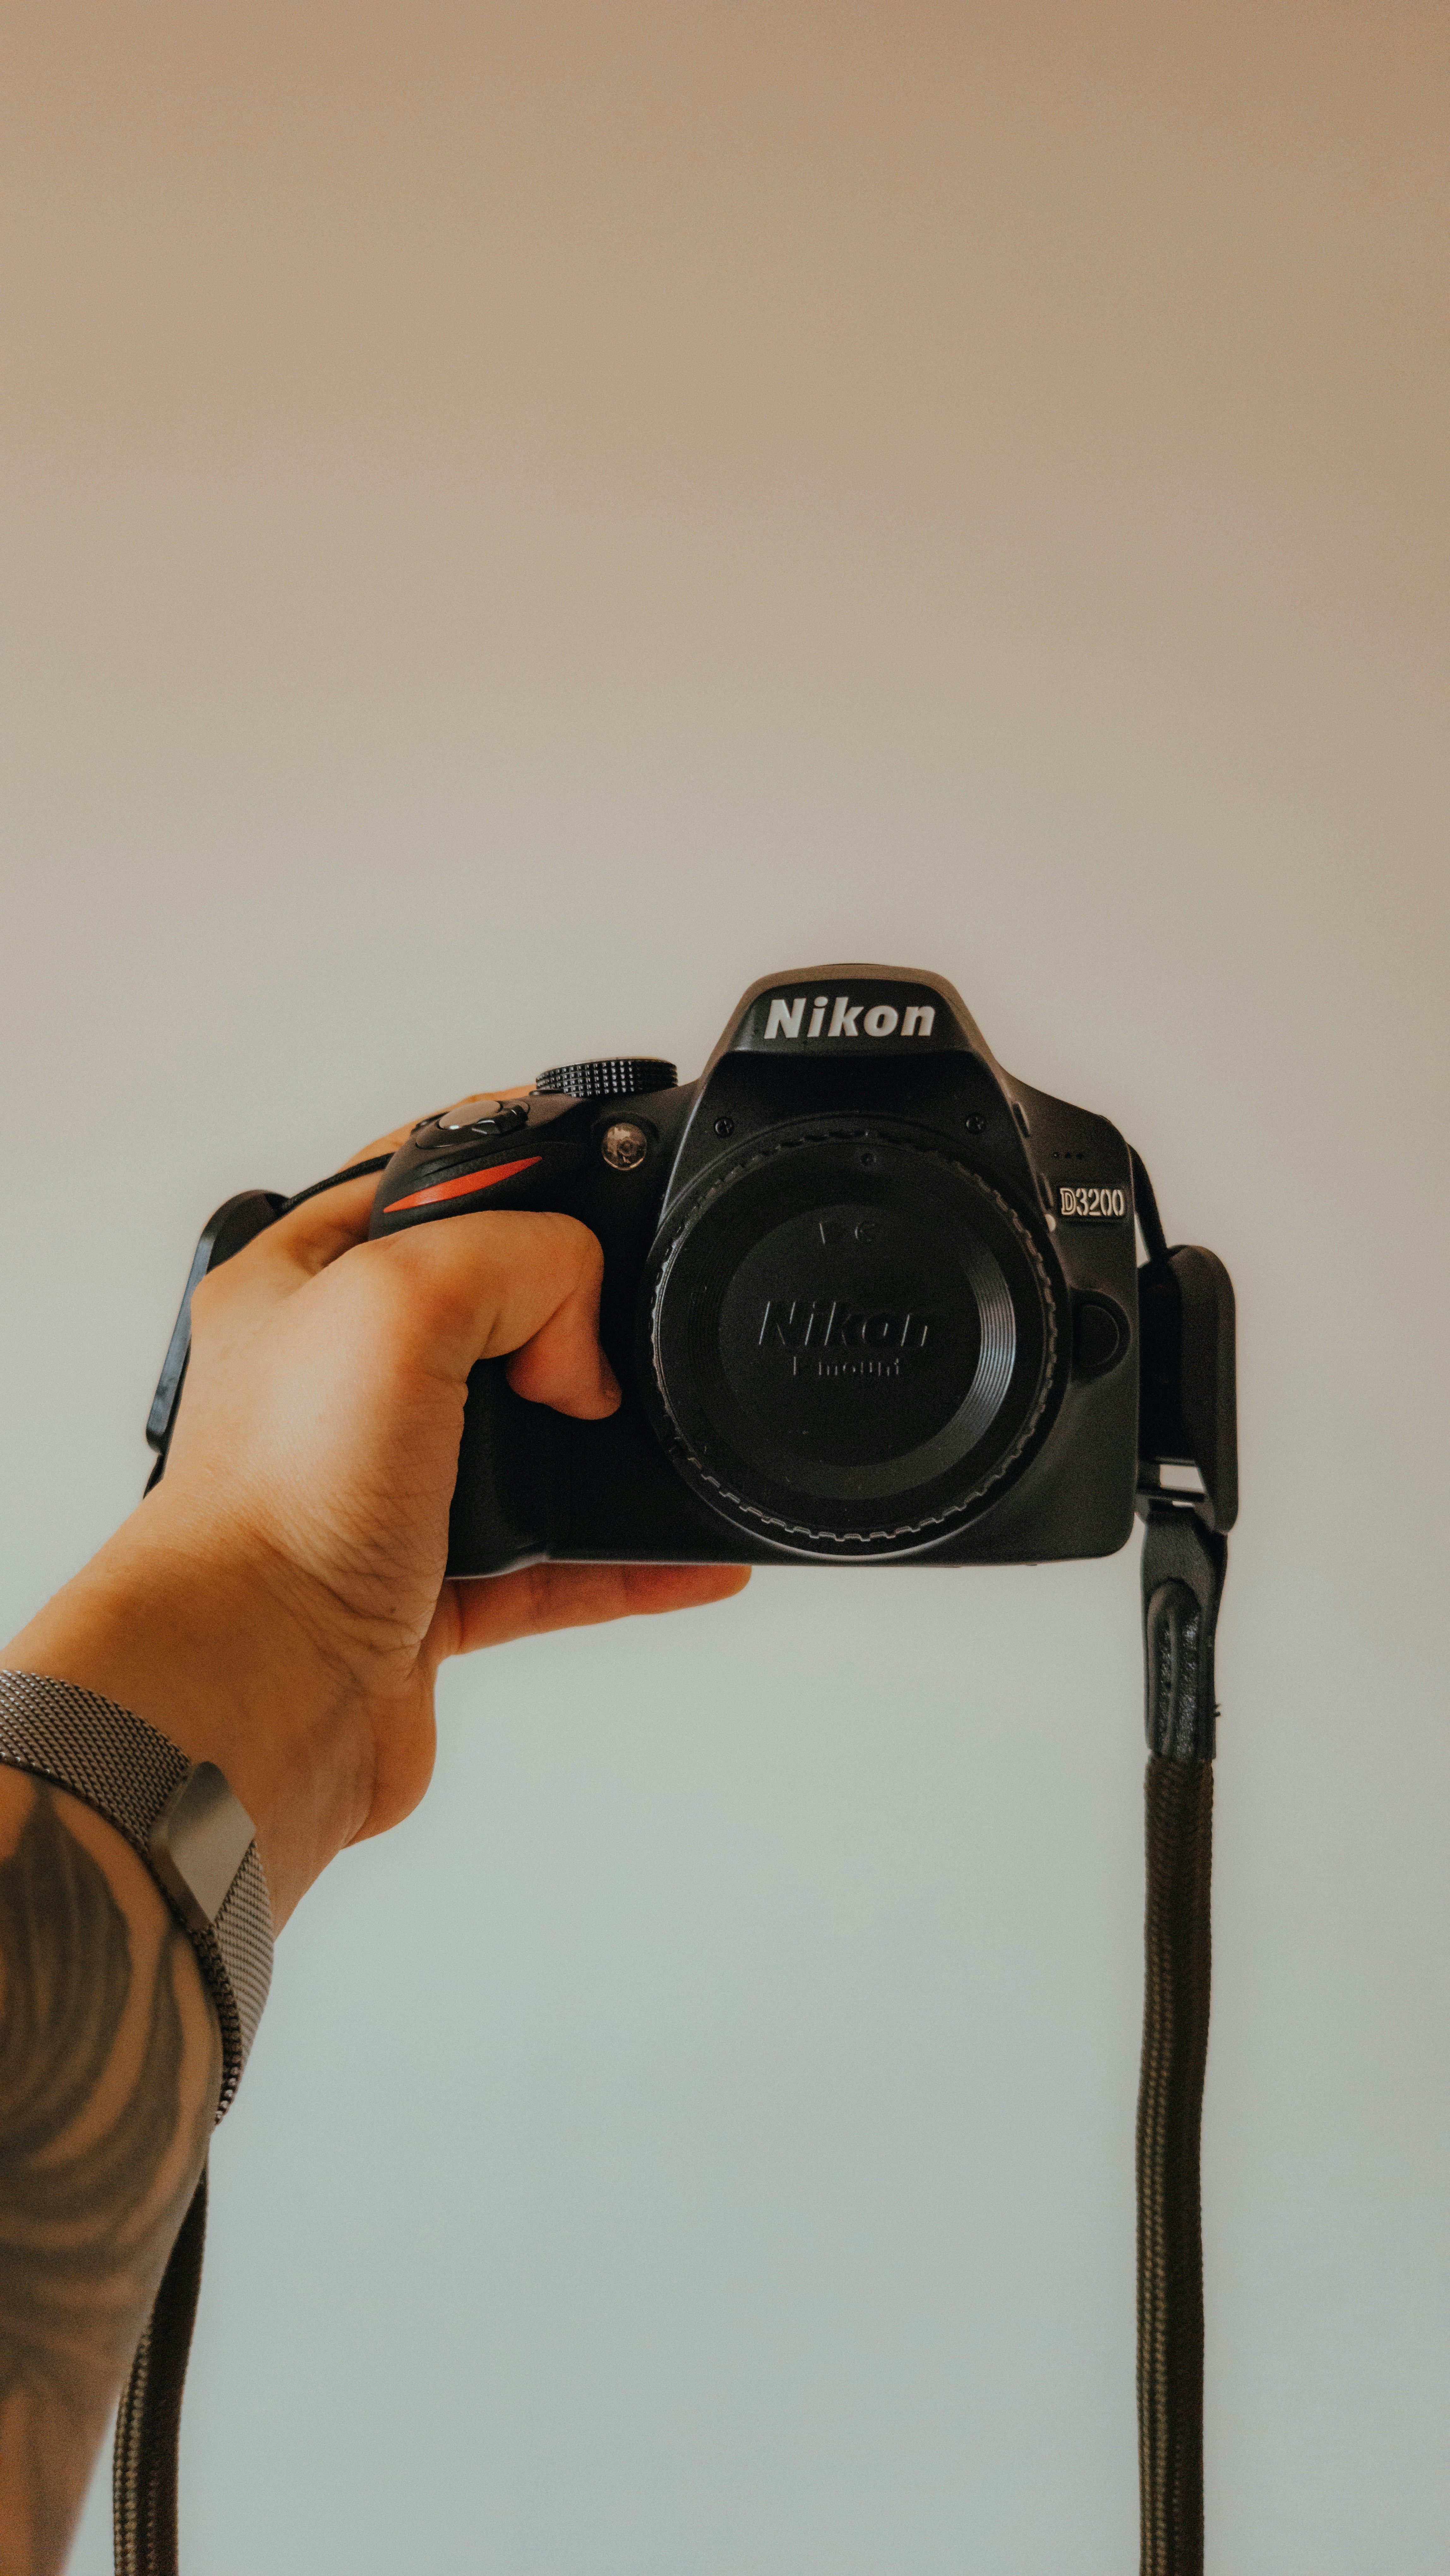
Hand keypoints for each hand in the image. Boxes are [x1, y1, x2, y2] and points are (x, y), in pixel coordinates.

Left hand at [5, 1106, 747, 1923]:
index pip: (419, 1184)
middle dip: (572, 1315)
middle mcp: (336, 1385)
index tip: (600, 1176)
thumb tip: (580, 1342)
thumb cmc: (278, 1497)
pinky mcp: (430, 1589)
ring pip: (531, 1442)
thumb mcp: (401, 1292)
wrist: (257, 1687)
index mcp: (299, 1285)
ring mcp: (385, 1489)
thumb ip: (520, 1259)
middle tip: (618, 1325)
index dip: (513, 1170)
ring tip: (681, 1427)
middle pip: (490, 1311)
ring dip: (615, 1443)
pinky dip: (632, 1558)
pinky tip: (695, 1552)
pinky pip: (560, 1562)